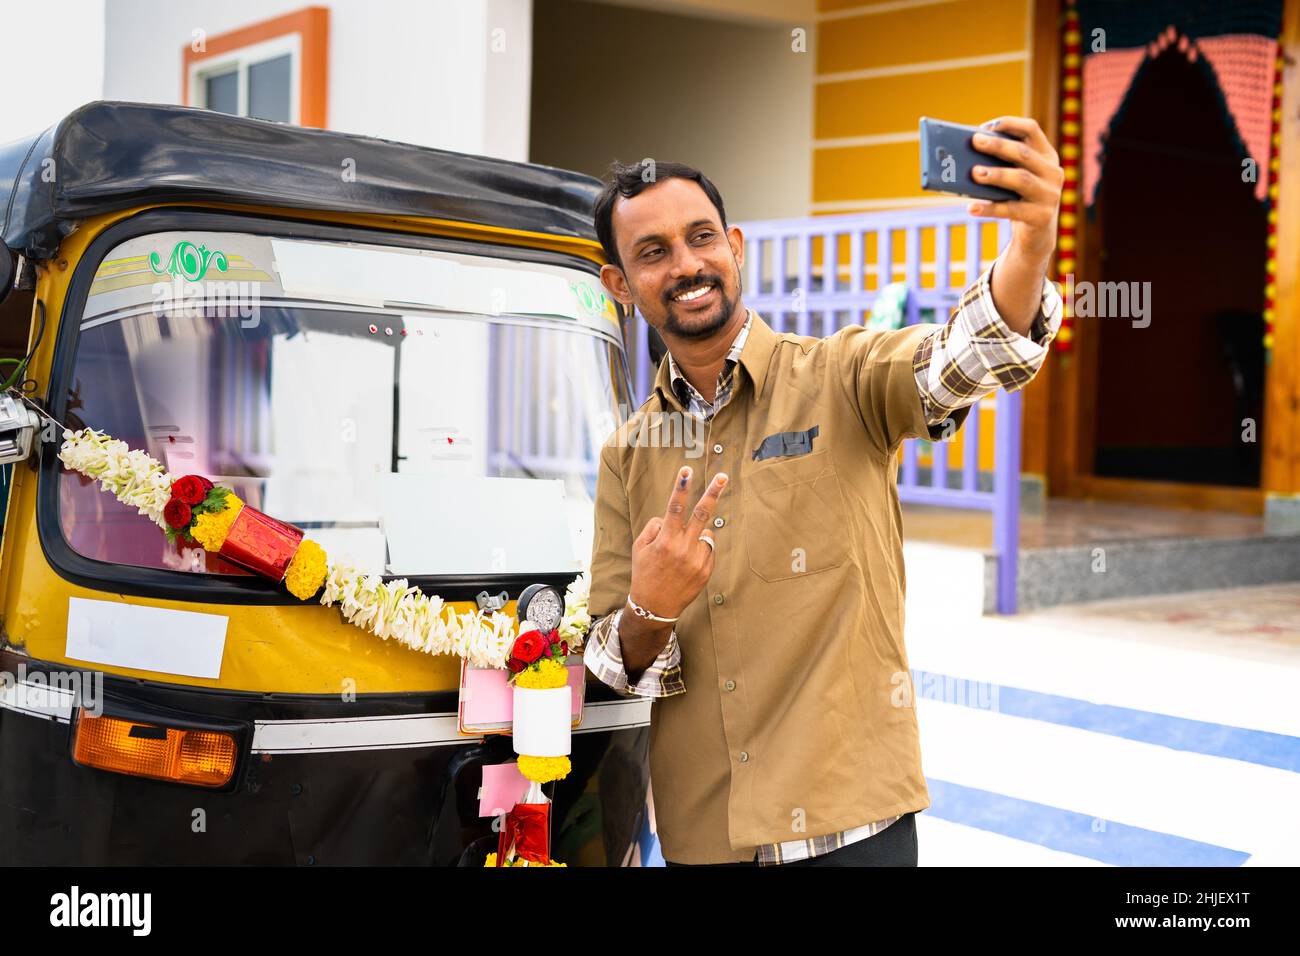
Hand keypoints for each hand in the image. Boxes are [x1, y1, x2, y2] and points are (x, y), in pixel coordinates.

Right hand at [629, 465, 726, 619]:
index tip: (687, 470)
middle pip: (702, 514)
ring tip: (682, 552)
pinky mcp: (707, 570)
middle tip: (723, 476)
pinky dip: (700, 549)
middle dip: (713, 493)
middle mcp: (684, 549)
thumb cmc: (645, 572)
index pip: (675, 507)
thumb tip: (672, 518)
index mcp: (666, 541)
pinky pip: (708, 549)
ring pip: (705, 533)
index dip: (681, 487)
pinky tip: (687, 563)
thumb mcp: (640, 548)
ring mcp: (698, 560)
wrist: (655, 606)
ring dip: (696, 534)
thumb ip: (656, 527)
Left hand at [967, 116, 1063, 261]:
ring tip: (974, 173)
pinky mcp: (1041, 216)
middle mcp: (1053, 172)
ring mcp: (1050, 195)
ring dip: (996, 175)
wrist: (1037, 232)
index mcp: (1046, 155)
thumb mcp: (1015, 177)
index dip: (1009, 124)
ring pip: (1021, 180)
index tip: (986, 126)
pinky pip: (1012, 210)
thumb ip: (1001, 164)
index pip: (1032, 129)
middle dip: (998, 146)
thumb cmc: (1019, 197)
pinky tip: (972, 208)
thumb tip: (964, 155)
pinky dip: (990, 208)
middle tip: (975, 141)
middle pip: (1023, 153)